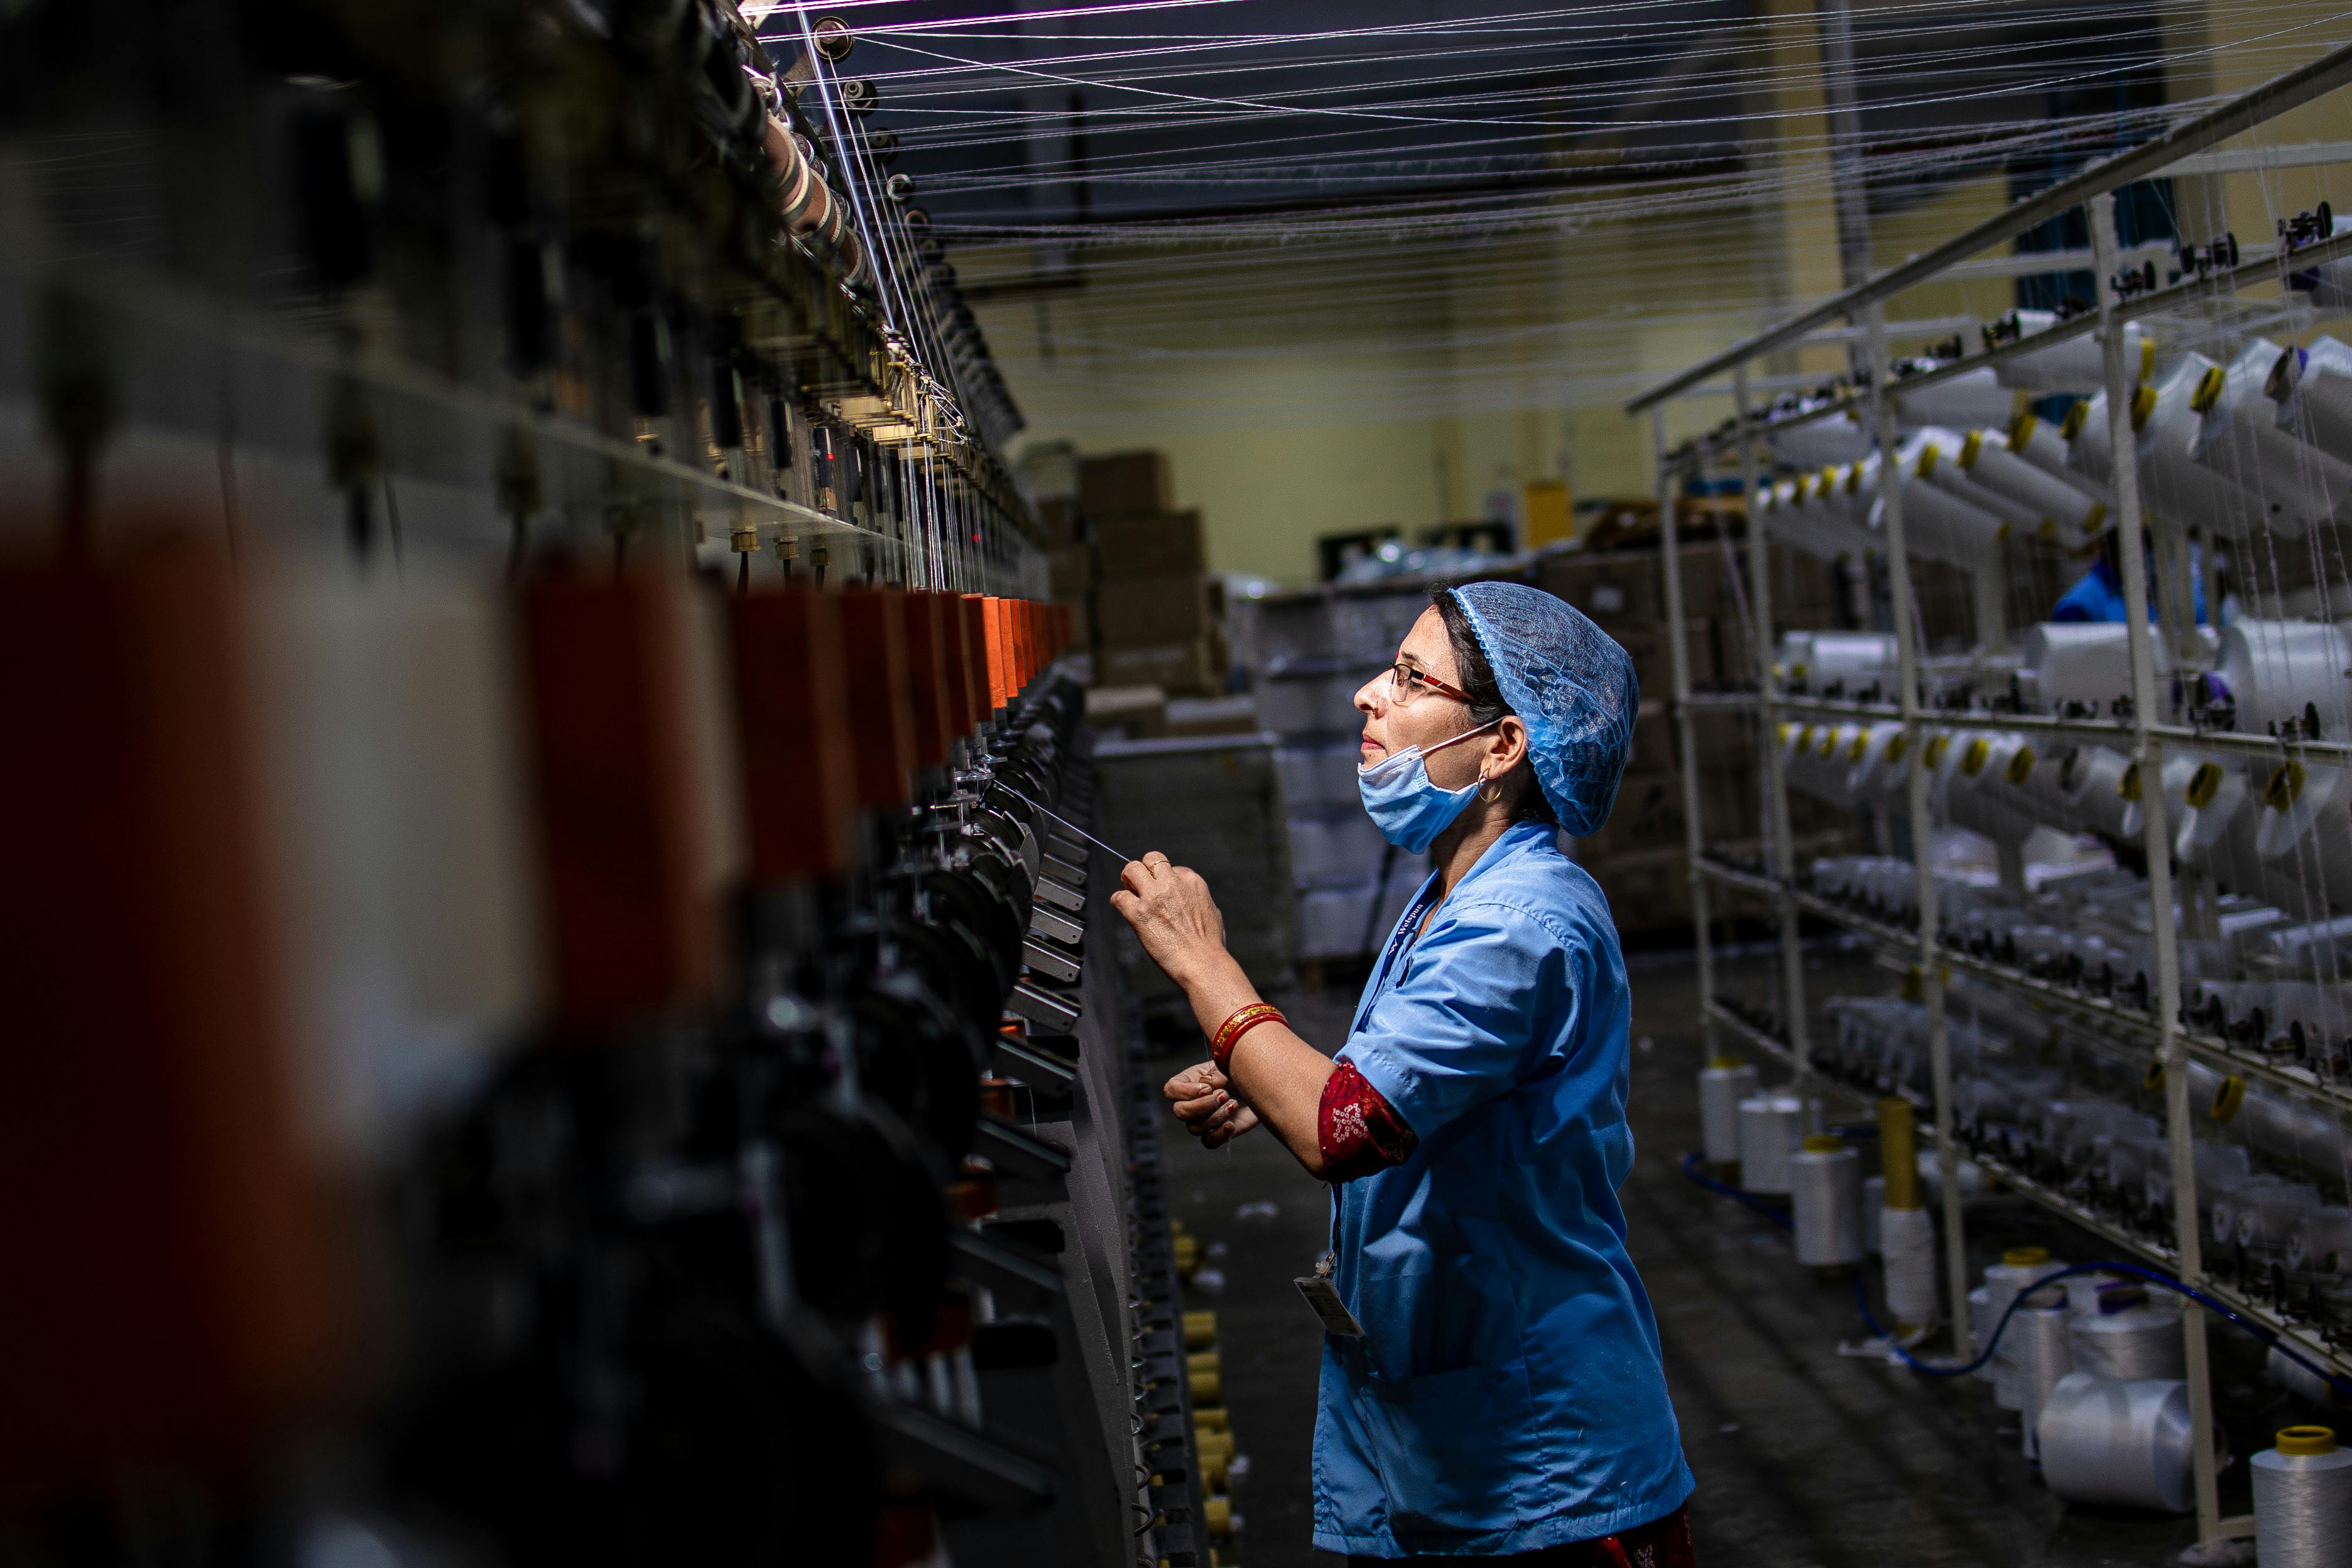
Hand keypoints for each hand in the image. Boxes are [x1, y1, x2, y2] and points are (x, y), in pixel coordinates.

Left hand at [1110, 853, 1228, 985]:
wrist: (1202, 963)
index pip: (1172, 868)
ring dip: (1128, 879)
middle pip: (1150, 859)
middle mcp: (1172, 884)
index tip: (1162, 894)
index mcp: (1191, 882)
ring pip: (1131, 869)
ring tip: (1130, 892)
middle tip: (1140, 885)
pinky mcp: (1138, 913)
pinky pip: (1119, 897)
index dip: (1164, 881)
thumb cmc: (1210, 945)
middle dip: (1144, 870)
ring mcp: (1154, 897)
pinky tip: (1124, 910)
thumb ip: (1197, 900)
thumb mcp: (1212, 912)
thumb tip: (1189, 901)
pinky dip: (1118, 902)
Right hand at [1165, 1062, 1259, 1148]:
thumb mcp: (1225, 1065)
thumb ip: (1211, 1074)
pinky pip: (1208, 1142)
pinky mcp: (1217, 1132)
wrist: (1261, 1085)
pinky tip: (1231, 1124)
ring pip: (1195, 1128)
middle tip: (1224, 1095)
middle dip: (1203, 1105)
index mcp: (1189, 1082)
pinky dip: (1219, 1135)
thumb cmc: (1241, 1071)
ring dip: (1216, 1117)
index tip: (1207, 1088)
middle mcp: (1192, 1102)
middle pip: (1180, 1112)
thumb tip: (1206, 1087)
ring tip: (1234, 1104)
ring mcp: (1203, 1119)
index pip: (1171, 1090)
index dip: (1186, 1092)